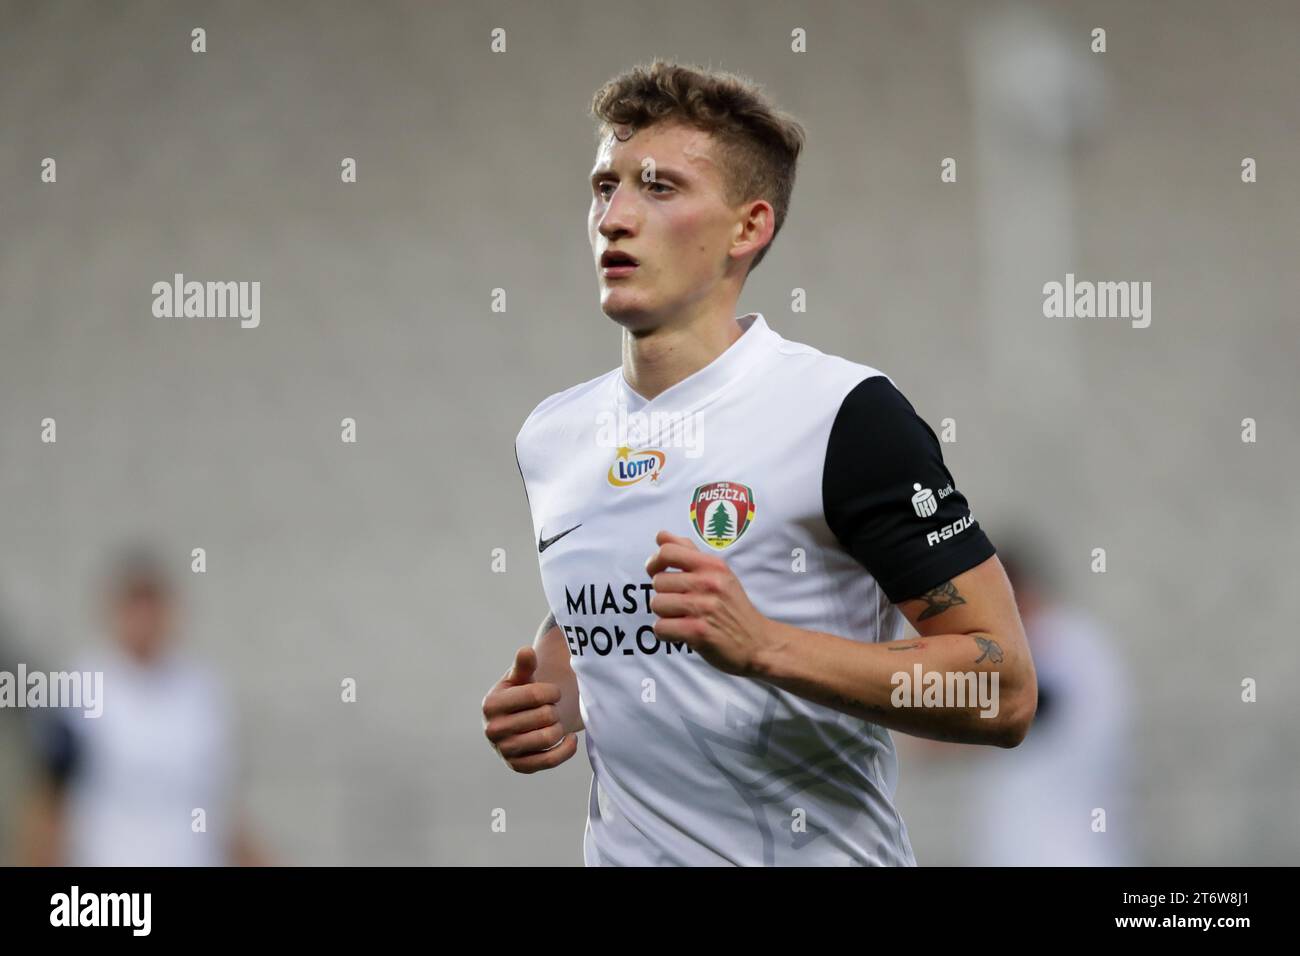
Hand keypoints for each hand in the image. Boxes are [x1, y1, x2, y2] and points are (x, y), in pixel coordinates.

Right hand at [482, 646, 577, 772]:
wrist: (514, 723)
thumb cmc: (519, 695)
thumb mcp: (519, 678)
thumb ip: (524, 666)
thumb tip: (526, 651)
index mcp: (491, 704)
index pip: (537, 695)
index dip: (552, 691)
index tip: (552, 692)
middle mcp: (493, 730)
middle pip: (545, 715)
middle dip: (554, 709)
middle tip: (551, 708)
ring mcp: (505, 750)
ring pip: (549, 737)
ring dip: (559, 727)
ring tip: (555, 721)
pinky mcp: (518, 767)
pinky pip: (550, 760)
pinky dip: (566, 749)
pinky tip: (569, 738)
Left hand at [644, 529, 776, 676]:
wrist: (758, 643)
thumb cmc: (732, 607)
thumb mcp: (718, 574)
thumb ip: (688, 552)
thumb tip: (661, 535)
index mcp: (713, 565)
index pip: (668, 551)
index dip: (655, 562)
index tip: (656, 572)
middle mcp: (709, 583)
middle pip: (658, 581)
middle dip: (664, 594)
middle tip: (681, 604)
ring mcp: (704, 607)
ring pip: (657, 604)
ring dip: (665, 615)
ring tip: (683, 618)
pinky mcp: (698, 632)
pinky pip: (661, 627)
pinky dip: (666, 633)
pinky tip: (681, 633)